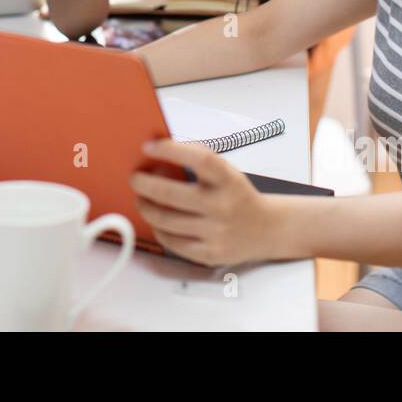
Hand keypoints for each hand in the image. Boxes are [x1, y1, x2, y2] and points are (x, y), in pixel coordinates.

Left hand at [130, 138, 284, 266]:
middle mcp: (222, 206)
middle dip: (143, 183)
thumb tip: (157, 152)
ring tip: (142, 199)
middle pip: (170, 194)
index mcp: (229, 180)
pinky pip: (171, 241)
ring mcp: (215, 233)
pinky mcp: (209, 254)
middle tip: (134, 178)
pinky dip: (158, 228)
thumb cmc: (237, 195)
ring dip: (145, 206)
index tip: (148, 146)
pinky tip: (157, 219)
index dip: (171, 150)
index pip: (199, 159)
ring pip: (165, 220)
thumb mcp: (227, 172)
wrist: (267, 229)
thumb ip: (198, 162)